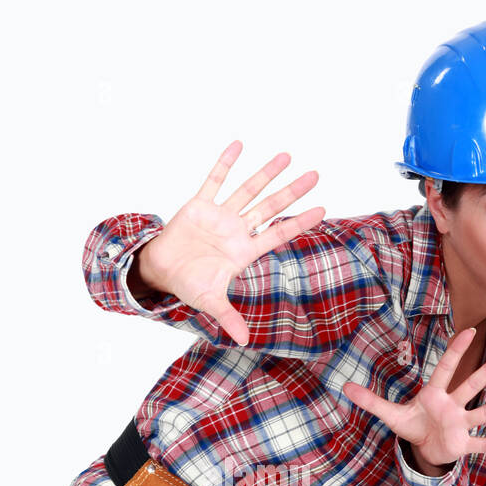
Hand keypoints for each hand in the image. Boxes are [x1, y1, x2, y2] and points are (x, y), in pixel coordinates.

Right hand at [138, 140, 324, 344]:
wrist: (162, 271)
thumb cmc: (189, 284)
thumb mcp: (210, 301)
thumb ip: (228, 317)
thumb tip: (244, 340)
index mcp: (243, 251)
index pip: (278, 233)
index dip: (299, 223)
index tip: (323, 210)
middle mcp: (237, 230)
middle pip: (270, 207)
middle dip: (292, 192)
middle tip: (316, 175)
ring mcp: (220, 215)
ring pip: (248, 190)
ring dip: (266, 173)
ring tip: (287, 156)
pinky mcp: (199, 205)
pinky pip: (214, 181)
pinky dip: (225, 164)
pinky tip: (239, 145)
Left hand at [343, 327, 485, 467]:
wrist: (423, 447)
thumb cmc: (412, 425)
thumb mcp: (389, 414)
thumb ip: (370, 401)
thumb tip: (344, 388)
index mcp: (434, 394)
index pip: (445, 369)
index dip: (455, 351)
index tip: (467, 331)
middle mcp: (452, 406)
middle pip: (471, 385)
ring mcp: (461, 424)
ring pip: (484, 412)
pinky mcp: (463, 443)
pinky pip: (484, 444)